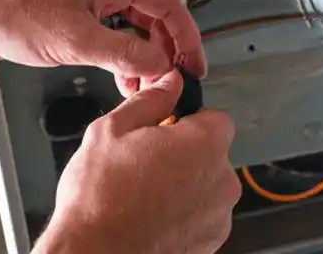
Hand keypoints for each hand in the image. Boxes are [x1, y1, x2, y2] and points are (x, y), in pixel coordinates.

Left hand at [0, 0, 205, 80]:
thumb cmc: (14, 14)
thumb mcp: (78, 41)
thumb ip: (126, 54)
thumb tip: (160, 65)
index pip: (167, 3)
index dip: (186, 36)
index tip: (194, 64)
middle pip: (153, 15)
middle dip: (165, 49)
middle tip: (174, 80)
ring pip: (132, 27)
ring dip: (142, 57)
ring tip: (146, 86)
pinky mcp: (73, 13)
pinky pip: (110, 34)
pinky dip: (121, 56)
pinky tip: (121, 78)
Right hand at [35, 71, 239, 253]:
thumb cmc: (100, 200)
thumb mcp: (112, 130)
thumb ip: (150, 101)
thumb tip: (169, 85)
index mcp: (205, 144)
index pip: (215, 117)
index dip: (187, 120)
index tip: (165, 129)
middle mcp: (221, 179)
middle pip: (211, 153)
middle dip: (184, 154)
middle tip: (145, 162)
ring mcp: (218, 215)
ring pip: (205, 186)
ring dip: (183, 185)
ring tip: (143, 193)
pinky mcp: (211, 242)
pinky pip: (201, 215)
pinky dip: (182, 214)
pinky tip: (150, 215)